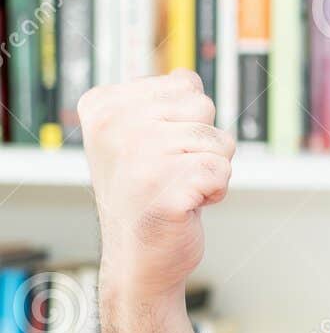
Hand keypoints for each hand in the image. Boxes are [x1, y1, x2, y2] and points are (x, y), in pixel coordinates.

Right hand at [79, 70, 234, 300]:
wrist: (138, 257)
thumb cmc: (147, 194)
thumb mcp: (141, 136)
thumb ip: (162, 102)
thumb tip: (186, 75)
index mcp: (104, 106)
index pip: (184, 84)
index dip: (186, 120)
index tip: (157, 149)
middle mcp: (114, 127)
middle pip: (204, 107)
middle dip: (203, 143)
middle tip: (170, 172)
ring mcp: (138, 158)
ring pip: (218, 141)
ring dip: (211, 169)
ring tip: (177, 188)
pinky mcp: (164, 189)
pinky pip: (222, 171)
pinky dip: (216, 192)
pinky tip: (186, 205)